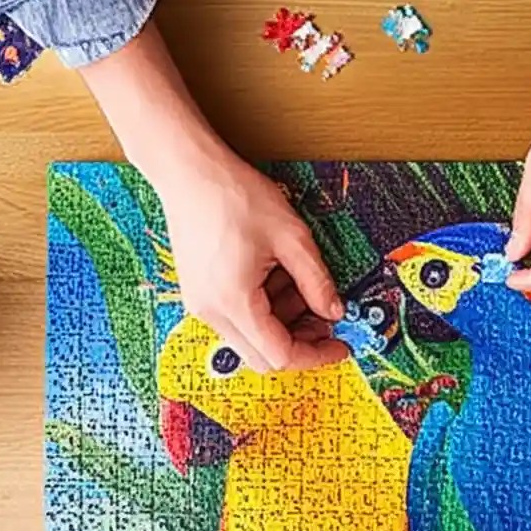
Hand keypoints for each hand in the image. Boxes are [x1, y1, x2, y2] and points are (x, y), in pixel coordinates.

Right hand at [154, 147, 348, 371]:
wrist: (190, 172)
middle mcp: (211, 311)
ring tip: (300, 284)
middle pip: (264, 357)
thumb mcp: (292, 237)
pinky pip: (237, 319)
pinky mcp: (199, 294)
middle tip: (325, 317)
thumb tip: (334, 311)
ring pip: (251, 339)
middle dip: (300, 342)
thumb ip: (317, 281)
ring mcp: (201, 304)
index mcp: (234, 301)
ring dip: (283, 323)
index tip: (340, 343)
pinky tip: (276, 278)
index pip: (281, 354)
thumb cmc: (233, 195)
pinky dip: (263, 309)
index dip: (317, 354)